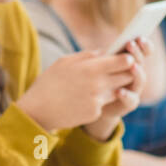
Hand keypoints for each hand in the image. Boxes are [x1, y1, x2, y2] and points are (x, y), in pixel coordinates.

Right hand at [16, 40, 143, 133]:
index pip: (124, 61)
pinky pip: (104, 103)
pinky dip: (98, 101)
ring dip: (113, 87)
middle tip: (119, 71)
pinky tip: (83, 99)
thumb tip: (104, 52)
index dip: (127, 59)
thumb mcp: (64, 61)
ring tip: (97, 85)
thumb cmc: (49, 82)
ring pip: (118, 90)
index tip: (126, 58)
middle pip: (126, 76)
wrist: (38, 110)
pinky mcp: (95, 113)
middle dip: (125, 73)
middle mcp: (98, 84)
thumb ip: (87, 55)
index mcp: (91, 68)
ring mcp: (98, 100)